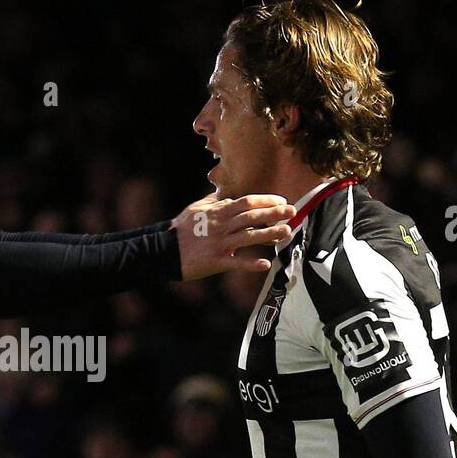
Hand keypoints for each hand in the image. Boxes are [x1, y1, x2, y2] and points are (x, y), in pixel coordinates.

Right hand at [171, 194, 294, 279]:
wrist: (164, 250)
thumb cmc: (180, 230)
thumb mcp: (195, 209)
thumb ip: (213, 201)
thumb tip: (225, 192)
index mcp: (217, 212)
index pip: (246, 202)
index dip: (266, 200)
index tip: (281, 200)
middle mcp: (220, 226)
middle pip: (251, 217)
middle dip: (274, 213)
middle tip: (292, 211)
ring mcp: (219, 244)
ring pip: (248, 237)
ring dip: (269, 234)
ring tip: (286, 232)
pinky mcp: (215, 261)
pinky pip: (236, 263)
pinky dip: (251, 264)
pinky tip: (266, 264)